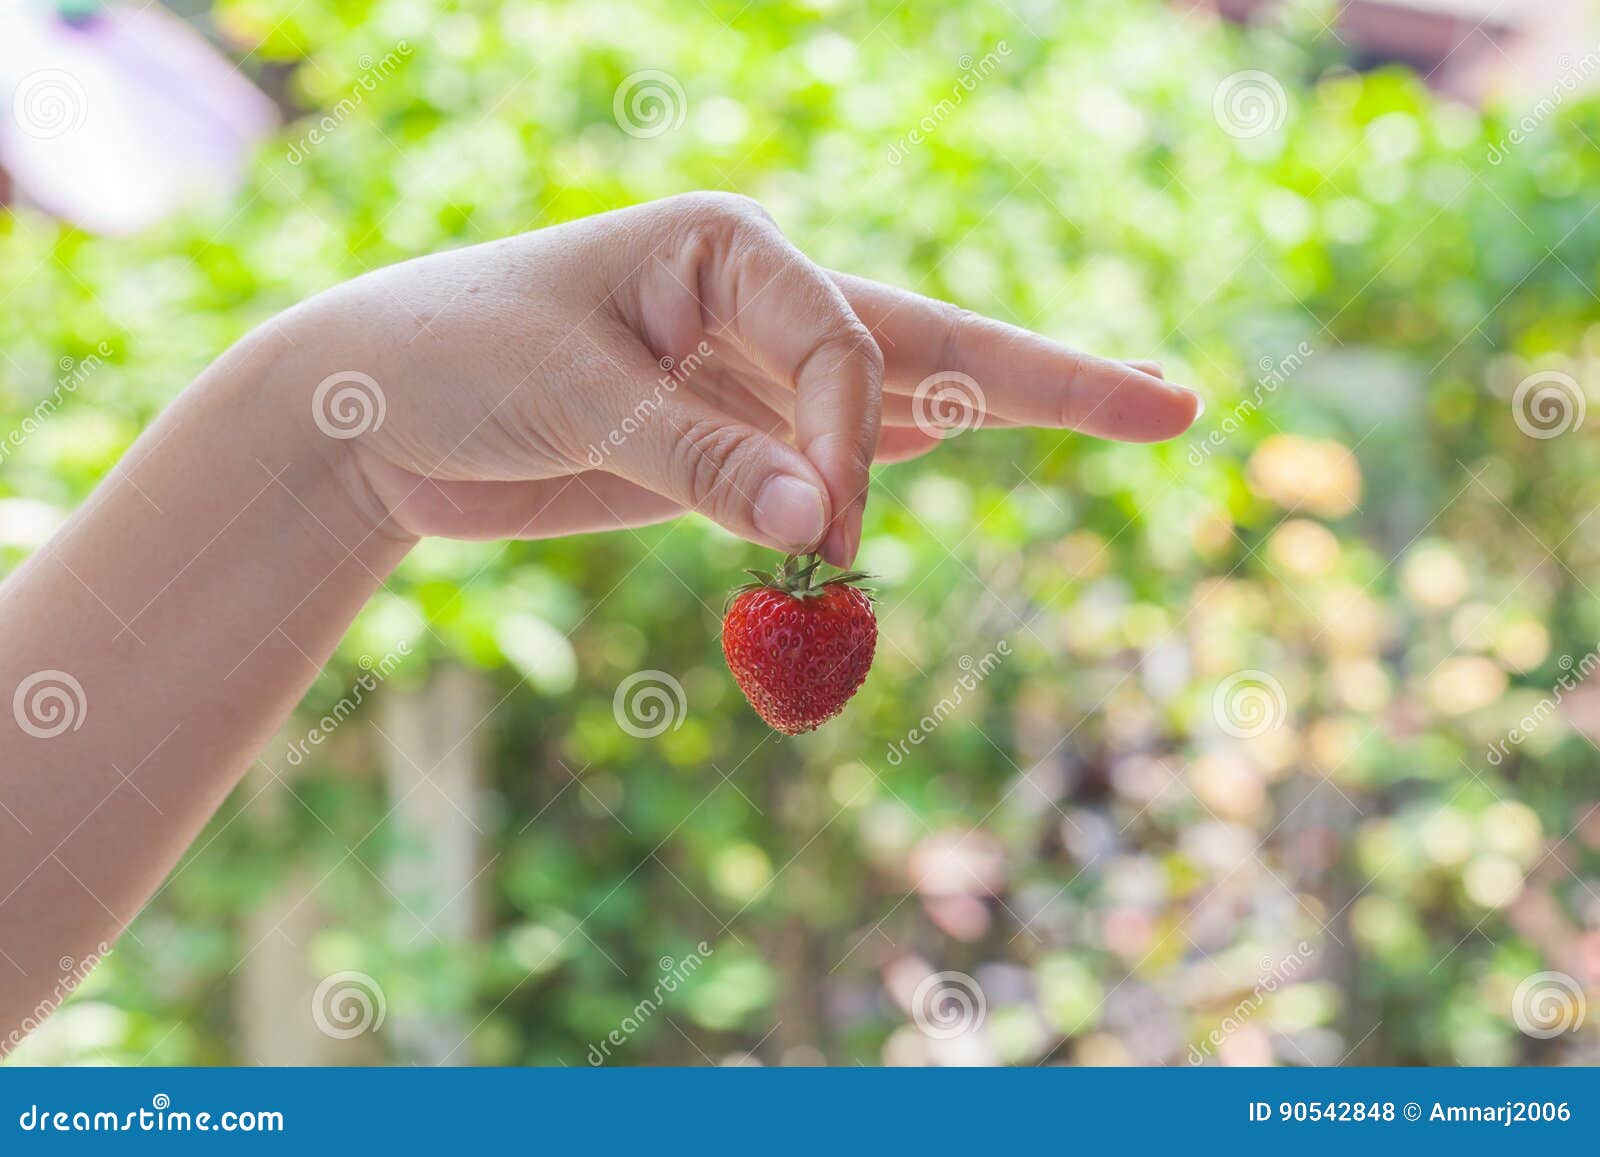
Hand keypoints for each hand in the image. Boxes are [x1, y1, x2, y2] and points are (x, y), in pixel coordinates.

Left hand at [279, 192, 1200, 564]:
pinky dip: (886, 496)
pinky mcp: (727, 447)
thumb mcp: (569, 396)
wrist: (374, 412)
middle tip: (1176, 405)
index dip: (850, 441)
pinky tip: (967, 472)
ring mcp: (750, 379)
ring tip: (1126, 410)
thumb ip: (696, 459)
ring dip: (998, 425)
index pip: (843, 344)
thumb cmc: (452, 359)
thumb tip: (819, 524)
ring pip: (897, 408)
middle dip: (1049, 380)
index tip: (817, 531)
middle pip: (926, 347)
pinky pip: (829, 473)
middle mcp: (756, 302)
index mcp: (728, 244)